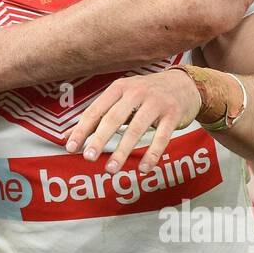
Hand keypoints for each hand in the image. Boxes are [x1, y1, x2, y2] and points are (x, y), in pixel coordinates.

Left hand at [64, 70, 200, 173]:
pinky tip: (143, 168)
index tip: (70, 148)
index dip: (82, 130)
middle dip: (99, 139)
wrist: (185, 84)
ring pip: (136, 129)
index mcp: (119, 87)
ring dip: (122, 151)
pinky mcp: (173, 114)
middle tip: (88, 158)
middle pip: (113, 118)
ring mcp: (156, 103)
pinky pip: (161, 137)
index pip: (96, 110)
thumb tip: (68, 136)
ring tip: (111, 169)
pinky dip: (152, 154)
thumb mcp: (123, 96)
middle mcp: (136, 92)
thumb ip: (100, 114)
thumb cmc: (146, 94)